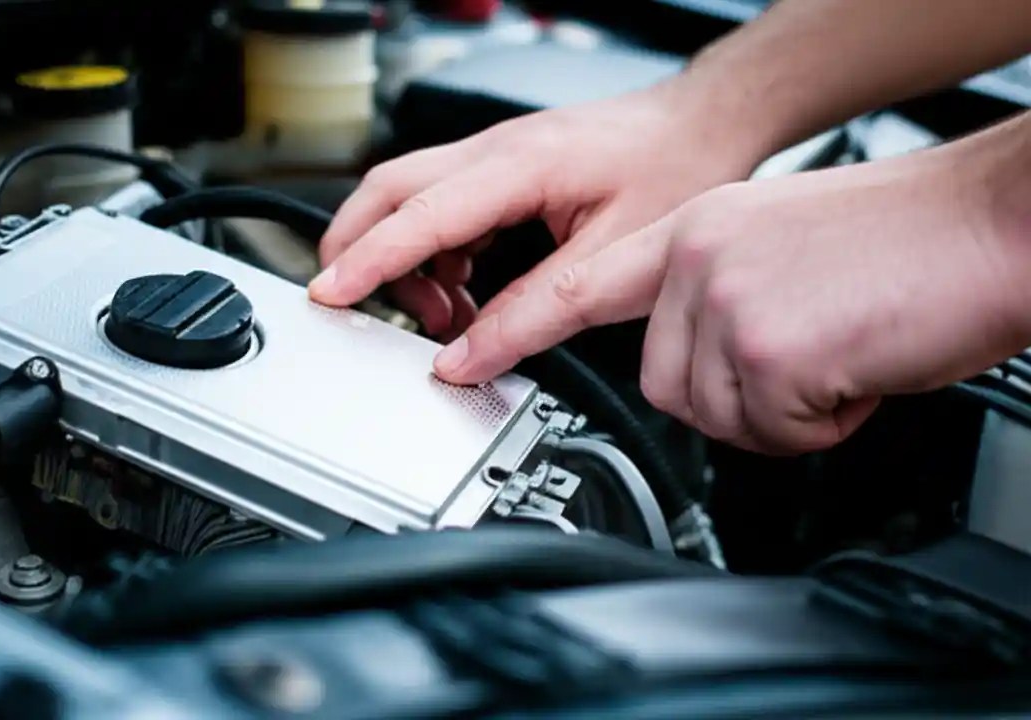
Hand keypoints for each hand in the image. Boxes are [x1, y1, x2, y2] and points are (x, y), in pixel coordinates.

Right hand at [308, 80, 768, 338]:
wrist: (705, 121)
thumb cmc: (676, 167)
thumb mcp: (611, 256)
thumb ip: (537, 311)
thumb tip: (475, 356)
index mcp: (518, 166)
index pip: (419, 216)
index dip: (369, 262)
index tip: (332, 297)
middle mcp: (494, 150)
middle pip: (386, 190)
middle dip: (354, 249)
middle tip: (351, 305)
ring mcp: (493, 153)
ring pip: (406, 196)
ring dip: (401, 257)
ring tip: (441, 314)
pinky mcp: (501, 166)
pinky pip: (439, 204)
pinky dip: (433, 250)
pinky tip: (464, 288)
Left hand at [433, 120, 1030, 452]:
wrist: (990, 223)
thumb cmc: (906, 241)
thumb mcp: (778, 246)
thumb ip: (710, 294)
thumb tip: (692, 356)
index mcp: (693, 228)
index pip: (576, 286)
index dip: (511, 330)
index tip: (456, 363)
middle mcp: (695, 257)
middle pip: (659, 383)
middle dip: (731, 398)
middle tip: (803, 363)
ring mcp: (723, 300)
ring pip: (711, 415)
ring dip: (780, 412)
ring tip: (839, 356)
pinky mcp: (764, 347)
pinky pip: (769, 432)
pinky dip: (820, 424)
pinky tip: (857, 370)